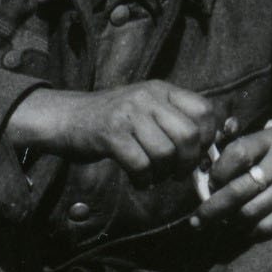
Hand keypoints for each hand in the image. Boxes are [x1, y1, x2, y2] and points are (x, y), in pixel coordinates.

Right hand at [8, 80, 217, 174]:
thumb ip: (172, 120)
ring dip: (164, 173)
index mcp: (160, 90)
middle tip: (179, 173)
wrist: (64, 118)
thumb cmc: (109, 120)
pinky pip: (140, 164)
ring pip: (165, 152)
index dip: (208, 136)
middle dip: (188, 161)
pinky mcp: (110, 135)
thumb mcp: (144, 108)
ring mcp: (127, 115)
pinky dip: (144, 180)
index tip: (197, 153)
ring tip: (156, 177)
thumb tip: (206, 150)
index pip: (203, 109)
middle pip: (188, 134)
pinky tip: (140, 182)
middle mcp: (146, 98)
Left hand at [201, 116, 271, 237]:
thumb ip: (244, 148)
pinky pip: (268, 227)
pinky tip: (245, 230)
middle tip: (198, 219)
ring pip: (249, 213)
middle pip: (237, 191)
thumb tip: (207, 168)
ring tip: (222, 223)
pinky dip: (251, 232)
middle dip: (211, 209)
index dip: (216, 173)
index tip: (210, 183)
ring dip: (230, 222)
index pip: (235, 155)